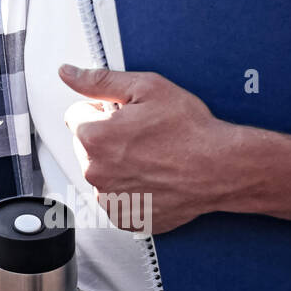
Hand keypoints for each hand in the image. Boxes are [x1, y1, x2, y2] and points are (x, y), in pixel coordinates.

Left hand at [60, 64, 234, 233]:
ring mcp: (110, 198)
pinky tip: (152, 178)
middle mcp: (95, 171)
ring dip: (116, 164)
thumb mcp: (146, 88)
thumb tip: (68, 73)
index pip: (77, 115)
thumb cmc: (190, 130)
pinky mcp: (125, 217)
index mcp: (94, 137)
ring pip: (100, 172)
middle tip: (142, 135)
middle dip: (107, 137)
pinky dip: (129, 189)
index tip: (125, 115)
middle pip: (86, 145)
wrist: (222, 168)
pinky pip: (116, 198)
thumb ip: (99, 81)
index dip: (102, 110)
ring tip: (151, 157)